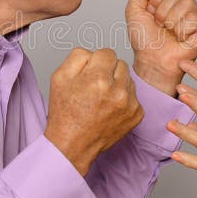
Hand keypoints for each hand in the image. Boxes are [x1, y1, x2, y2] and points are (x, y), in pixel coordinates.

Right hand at [45, 48, 143, 176]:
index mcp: (98, 78)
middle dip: (109, 71)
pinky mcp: (137, 114)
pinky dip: (124, 99)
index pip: (107, 52)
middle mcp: (117, 90)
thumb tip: (93, 52)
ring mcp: (130, 104)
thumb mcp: (59, 77)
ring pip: (128, 79)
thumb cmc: (65, 113)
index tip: (91, 72)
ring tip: (102, 98)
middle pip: (120, 63)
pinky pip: (134, 95)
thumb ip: (78, 56)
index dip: (96, 61)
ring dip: (118, 84)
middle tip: (95, 86)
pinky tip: (110, 108)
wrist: (73, 145)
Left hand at [126, 0, 196, 95]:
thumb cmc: (145, 39)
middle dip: (163, 10)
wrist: (152, 61)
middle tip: (160, 24)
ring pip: (187, 3)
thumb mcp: (133, 10)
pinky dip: (181, 31)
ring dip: (171, 22)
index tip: (151, 13)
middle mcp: (185, 1)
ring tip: (170, 31)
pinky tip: (180, 38)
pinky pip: (193, 19)